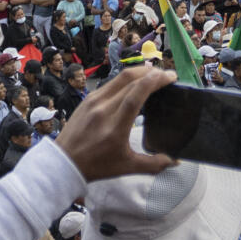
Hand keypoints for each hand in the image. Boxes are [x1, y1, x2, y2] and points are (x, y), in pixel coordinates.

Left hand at [60, 64, 181, 182]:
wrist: (65, 162)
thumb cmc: (97, 165)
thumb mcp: (127, 167)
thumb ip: (153, 164)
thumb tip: (175, 161)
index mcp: (115, 126)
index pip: (136, 94)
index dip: (155, 81)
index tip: (170, 76)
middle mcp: (104, 108)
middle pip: (130, 80)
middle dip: (152, 73)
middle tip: (167, 75)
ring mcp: (94, 101)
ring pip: (119, 78)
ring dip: (139, 72)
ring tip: (153, 75)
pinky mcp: (88, 99)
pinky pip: (110, 83)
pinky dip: (126, 79)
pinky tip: (134, 83)